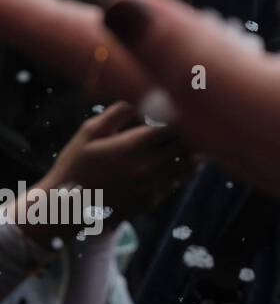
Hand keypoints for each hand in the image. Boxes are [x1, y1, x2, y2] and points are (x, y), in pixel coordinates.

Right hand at [24, 102, 192, 247]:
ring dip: (190, 151)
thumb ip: (119, 112)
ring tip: (184, 141)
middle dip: (191, 133)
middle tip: (189, 123)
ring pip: (189, 165)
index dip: (182, 115)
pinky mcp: (152, 202)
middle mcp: (148, 168)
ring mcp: (152, 187)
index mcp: (132, 146)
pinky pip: (176, 182)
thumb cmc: (75, 164)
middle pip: (189, 145)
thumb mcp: (90, 133)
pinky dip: (178, 170)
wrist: (65, 209)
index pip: (175, 125)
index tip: (180, 108)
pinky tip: (169, 162)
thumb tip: (143, 94)